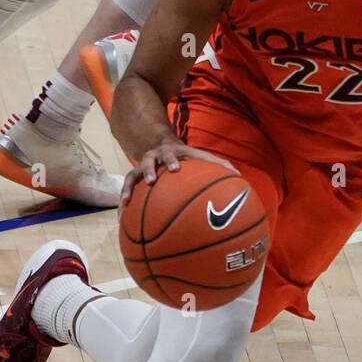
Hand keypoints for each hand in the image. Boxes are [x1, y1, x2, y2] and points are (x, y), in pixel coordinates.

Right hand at [120, 140, 237, 207]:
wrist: (160, 144)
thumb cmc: (186, 156)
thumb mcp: (199, 156)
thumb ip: (218, 164)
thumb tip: (240, 175)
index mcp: (173, 153)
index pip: (174, 154)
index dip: (174, 160)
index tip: (176, 169)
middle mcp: (155, 157)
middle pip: (150, 161)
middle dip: (150, 170)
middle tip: (152, 180)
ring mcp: (143, 166)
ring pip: (133, 175)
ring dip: (130, 187)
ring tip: (127, 202)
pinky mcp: (134, 177)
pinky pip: (126, 190)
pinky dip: (123, 202)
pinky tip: (122, 218)